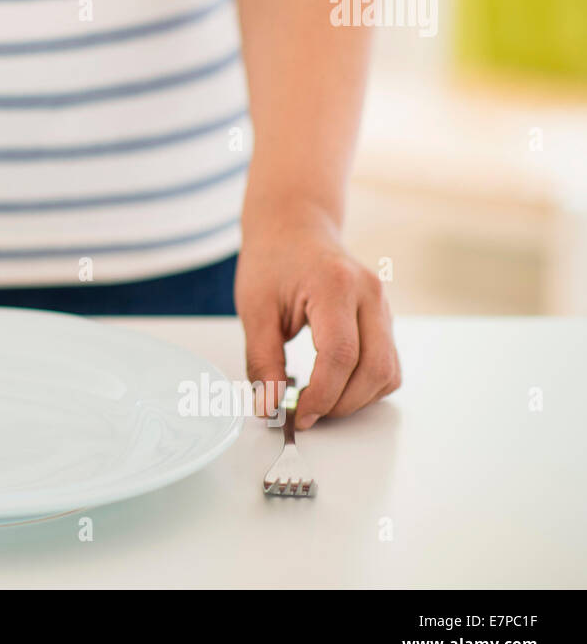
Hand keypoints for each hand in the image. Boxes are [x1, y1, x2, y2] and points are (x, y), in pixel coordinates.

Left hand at [235, 197, 399, 428]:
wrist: (294, 227)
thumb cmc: (272, 261)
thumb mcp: (254, 310)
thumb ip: (262, 362)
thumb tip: (269, 407)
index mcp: (335, 285)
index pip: (341, 354)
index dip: (322, 395)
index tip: (297, 415)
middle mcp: (369, 294)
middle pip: (374, 368)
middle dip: (340, 403)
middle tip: (305, 414)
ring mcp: (383, 306)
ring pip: (388, 372)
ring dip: (356, 399)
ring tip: (317, 401)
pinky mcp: (385, 318)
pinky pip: (388, 364)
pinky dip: (366, 386)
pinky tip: (334, 386)